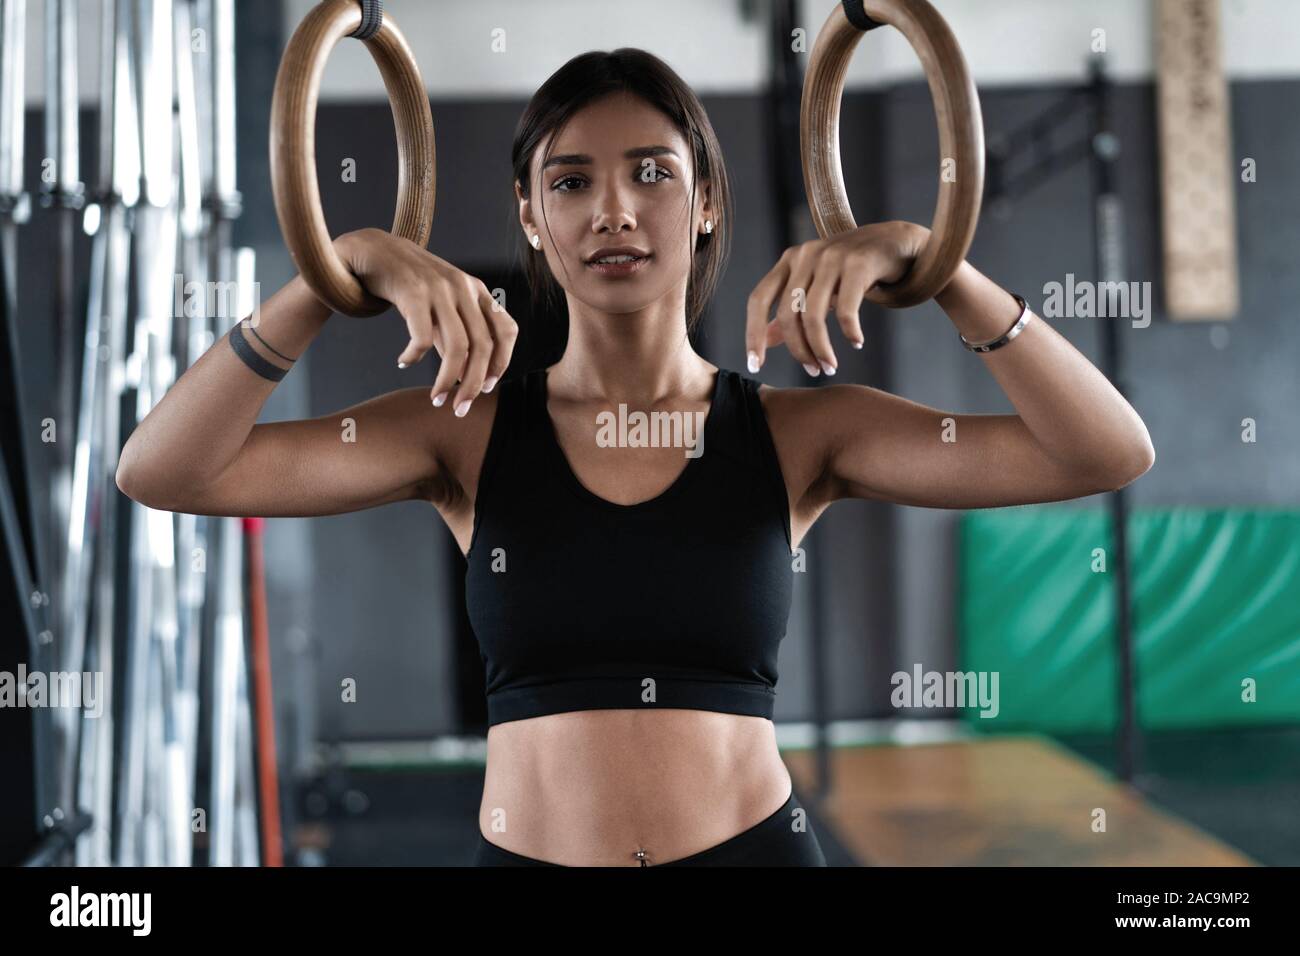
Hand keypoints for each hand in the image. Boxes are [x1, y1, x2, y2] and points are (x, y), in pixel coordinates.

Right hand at [333, 228, 517, 414]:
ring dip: (447, 380)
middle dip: (473, 384)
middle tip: (459, 408)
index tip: (486, 387)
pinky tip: (405, 362)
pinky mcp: (413, 292)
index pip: (506, 330)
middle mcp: (464, 287)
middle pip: (483, 346)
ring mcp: (440, 288)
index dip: (501, 362)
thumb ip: (457, 336)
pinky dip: (415, 357)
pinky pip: (422, 337)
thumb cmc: (413, 286)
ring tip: (436, 398)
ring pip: (457, 346)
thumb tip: (468, 377)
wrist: (376, 250)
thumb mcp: (443, 307)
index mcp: (478, 291)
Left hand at [745, 220, 929, 375]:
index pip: (758, 299)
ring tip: (831, 366)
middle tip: (814, 371)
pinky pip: (845, 309)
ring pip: (813, 315)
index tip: (755, 365)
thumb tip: (766, 340)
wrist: (893, 241)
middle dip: (798, 349)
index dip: (753, 334)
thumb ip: (791, 310)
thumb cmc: (849, 270)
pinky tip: (856, 342)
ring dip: (821, 348)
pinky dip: (849, 332)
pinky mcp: (858, 263)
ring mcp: (830, 256)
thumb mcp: (816, 286)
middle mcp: (805, 255)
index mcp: (789, 261)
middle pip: (787, 314)